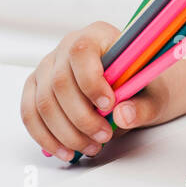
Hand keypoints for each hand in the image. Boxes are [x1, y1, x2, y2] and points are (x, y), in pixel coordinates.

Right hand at [20, 21, 174, 161]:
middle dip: (81, 117)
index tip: (109, 105)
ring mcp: (48, 67)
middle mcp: (67, 46)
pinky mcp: (36, 88)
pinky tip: (66, 151)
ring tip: (91, 147)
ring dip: (65, 132)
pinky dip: (47, 137)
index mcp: (98, 35)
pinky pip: (31, 114)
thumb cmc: (142, 87)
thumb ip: (143, 106)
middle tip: (104, 137)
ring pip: (43, 103)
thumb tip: (122, 116)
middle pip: (59, 82)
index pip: (81, 52)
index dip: (91, 81)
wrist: (134, 90)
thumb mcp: (154, 95)